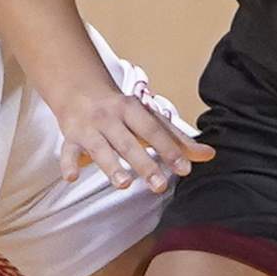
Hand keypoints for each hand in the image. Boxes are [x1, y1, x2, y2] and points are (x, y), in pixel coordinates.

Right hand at [56, 85, 212, 193]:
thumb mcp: (149, 119)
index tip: (185, 168)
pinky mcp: (70, 139)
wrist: (80, 90)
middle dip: (144, 163)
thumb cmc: (121, 110)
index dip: (170, 149)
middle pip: (129, 142)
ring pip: (100, 148)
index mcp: (133, 110)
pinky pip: (67, 152)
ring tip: (124, 183)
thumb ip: (178, 139)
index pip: (154, 131)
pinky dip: (67, 163)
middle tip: (160, 185)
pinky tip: (72, 177)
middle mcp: (111, 118)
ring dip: (111, 165)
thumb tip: (209, 155)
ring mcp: (89, 128)